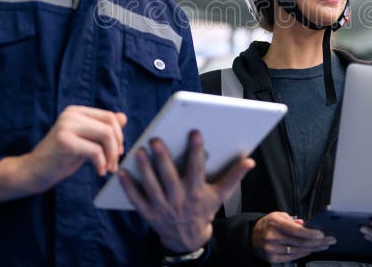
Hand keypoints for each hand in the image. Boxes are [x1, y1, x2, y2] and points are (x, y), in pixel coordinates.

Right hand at [0, 106, 126, 203]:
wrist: (32, 172)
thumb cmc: (59, 158)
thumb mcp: (84, 141)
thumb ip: (101, 129)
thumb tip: (124, 116)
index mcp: (76, 111)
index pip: (109, 116)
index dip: (119, 135)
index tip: (118, 152)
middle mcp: (71, 115)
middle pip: (110, 125)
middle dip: (117, 146)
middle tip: (114, 164)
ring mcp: (66, 126)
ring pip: (105, 135)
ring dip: (111, 156)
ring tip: (108, 169)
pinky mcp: (64, 141)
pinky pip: (95, 151)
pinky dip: (102, 164)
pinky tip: (99, 172)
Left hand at [118, 130, 254, 252]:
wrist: (187, 238)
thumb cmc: (203, 210)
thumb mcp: (220, 195)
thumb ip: (234, 176)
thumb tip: (250, 161)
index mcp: (197, 192)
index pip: (197, 168)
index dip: (196, 150)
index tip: (195, 132)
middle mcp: (179, 199)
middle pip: (169, 176)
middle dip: (162, 158)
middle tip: (155, 139)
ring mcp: (162, 206)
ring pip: (151, 185)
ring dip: (144, 168)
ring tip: (139, 151)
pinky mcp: (148, 212)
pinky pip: (136, 198)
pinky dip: (128, 186)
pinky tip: (121, 172)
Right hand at [251, 211, 335, 262]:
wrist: (252, 236)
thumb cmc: (268, 224)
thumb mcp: (278, 216)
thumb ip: (292, 220)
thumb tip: (306, 225)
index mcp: (275, 223)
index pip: (296, 231)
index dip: (310, 234)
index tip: (321, 234)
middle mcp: (272, 237)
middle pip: (300, 242)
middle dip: (317, 242)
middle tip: (329, 240)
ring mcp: (272, 249)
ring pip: (298, 251)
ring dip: (313, 249)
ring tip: (323, 245)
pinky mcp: (272, 258)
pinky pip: (292, 257)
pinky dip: (304, 254)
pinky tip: (311, 250)